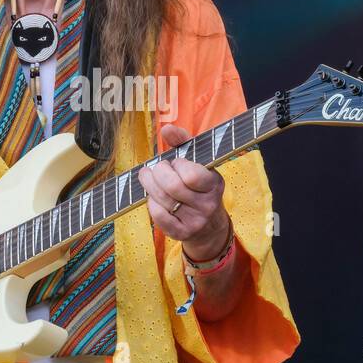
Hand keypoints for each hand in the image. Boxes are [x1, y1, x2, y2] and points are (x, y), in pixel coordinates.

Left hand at [138, 123, 230, 259]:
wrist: (209, 225)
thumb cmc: (198, 185)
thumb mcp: (198, 161)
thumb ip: (183, 142)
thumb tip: (166, 128)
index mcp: (214, 184)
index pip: (191, 175)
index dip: (177, 165)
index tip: (175, 162)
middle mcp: (208, 204)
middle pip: (172, 187)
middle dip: (157, 173)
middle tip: (154, 169)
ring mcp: (196, 221)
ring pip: (162, 201)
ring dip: (149, 185)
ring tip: (148, 178)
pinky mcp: (182, 234)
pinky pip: (158, 216)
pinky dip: (151, 204)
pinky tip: (153, 198)